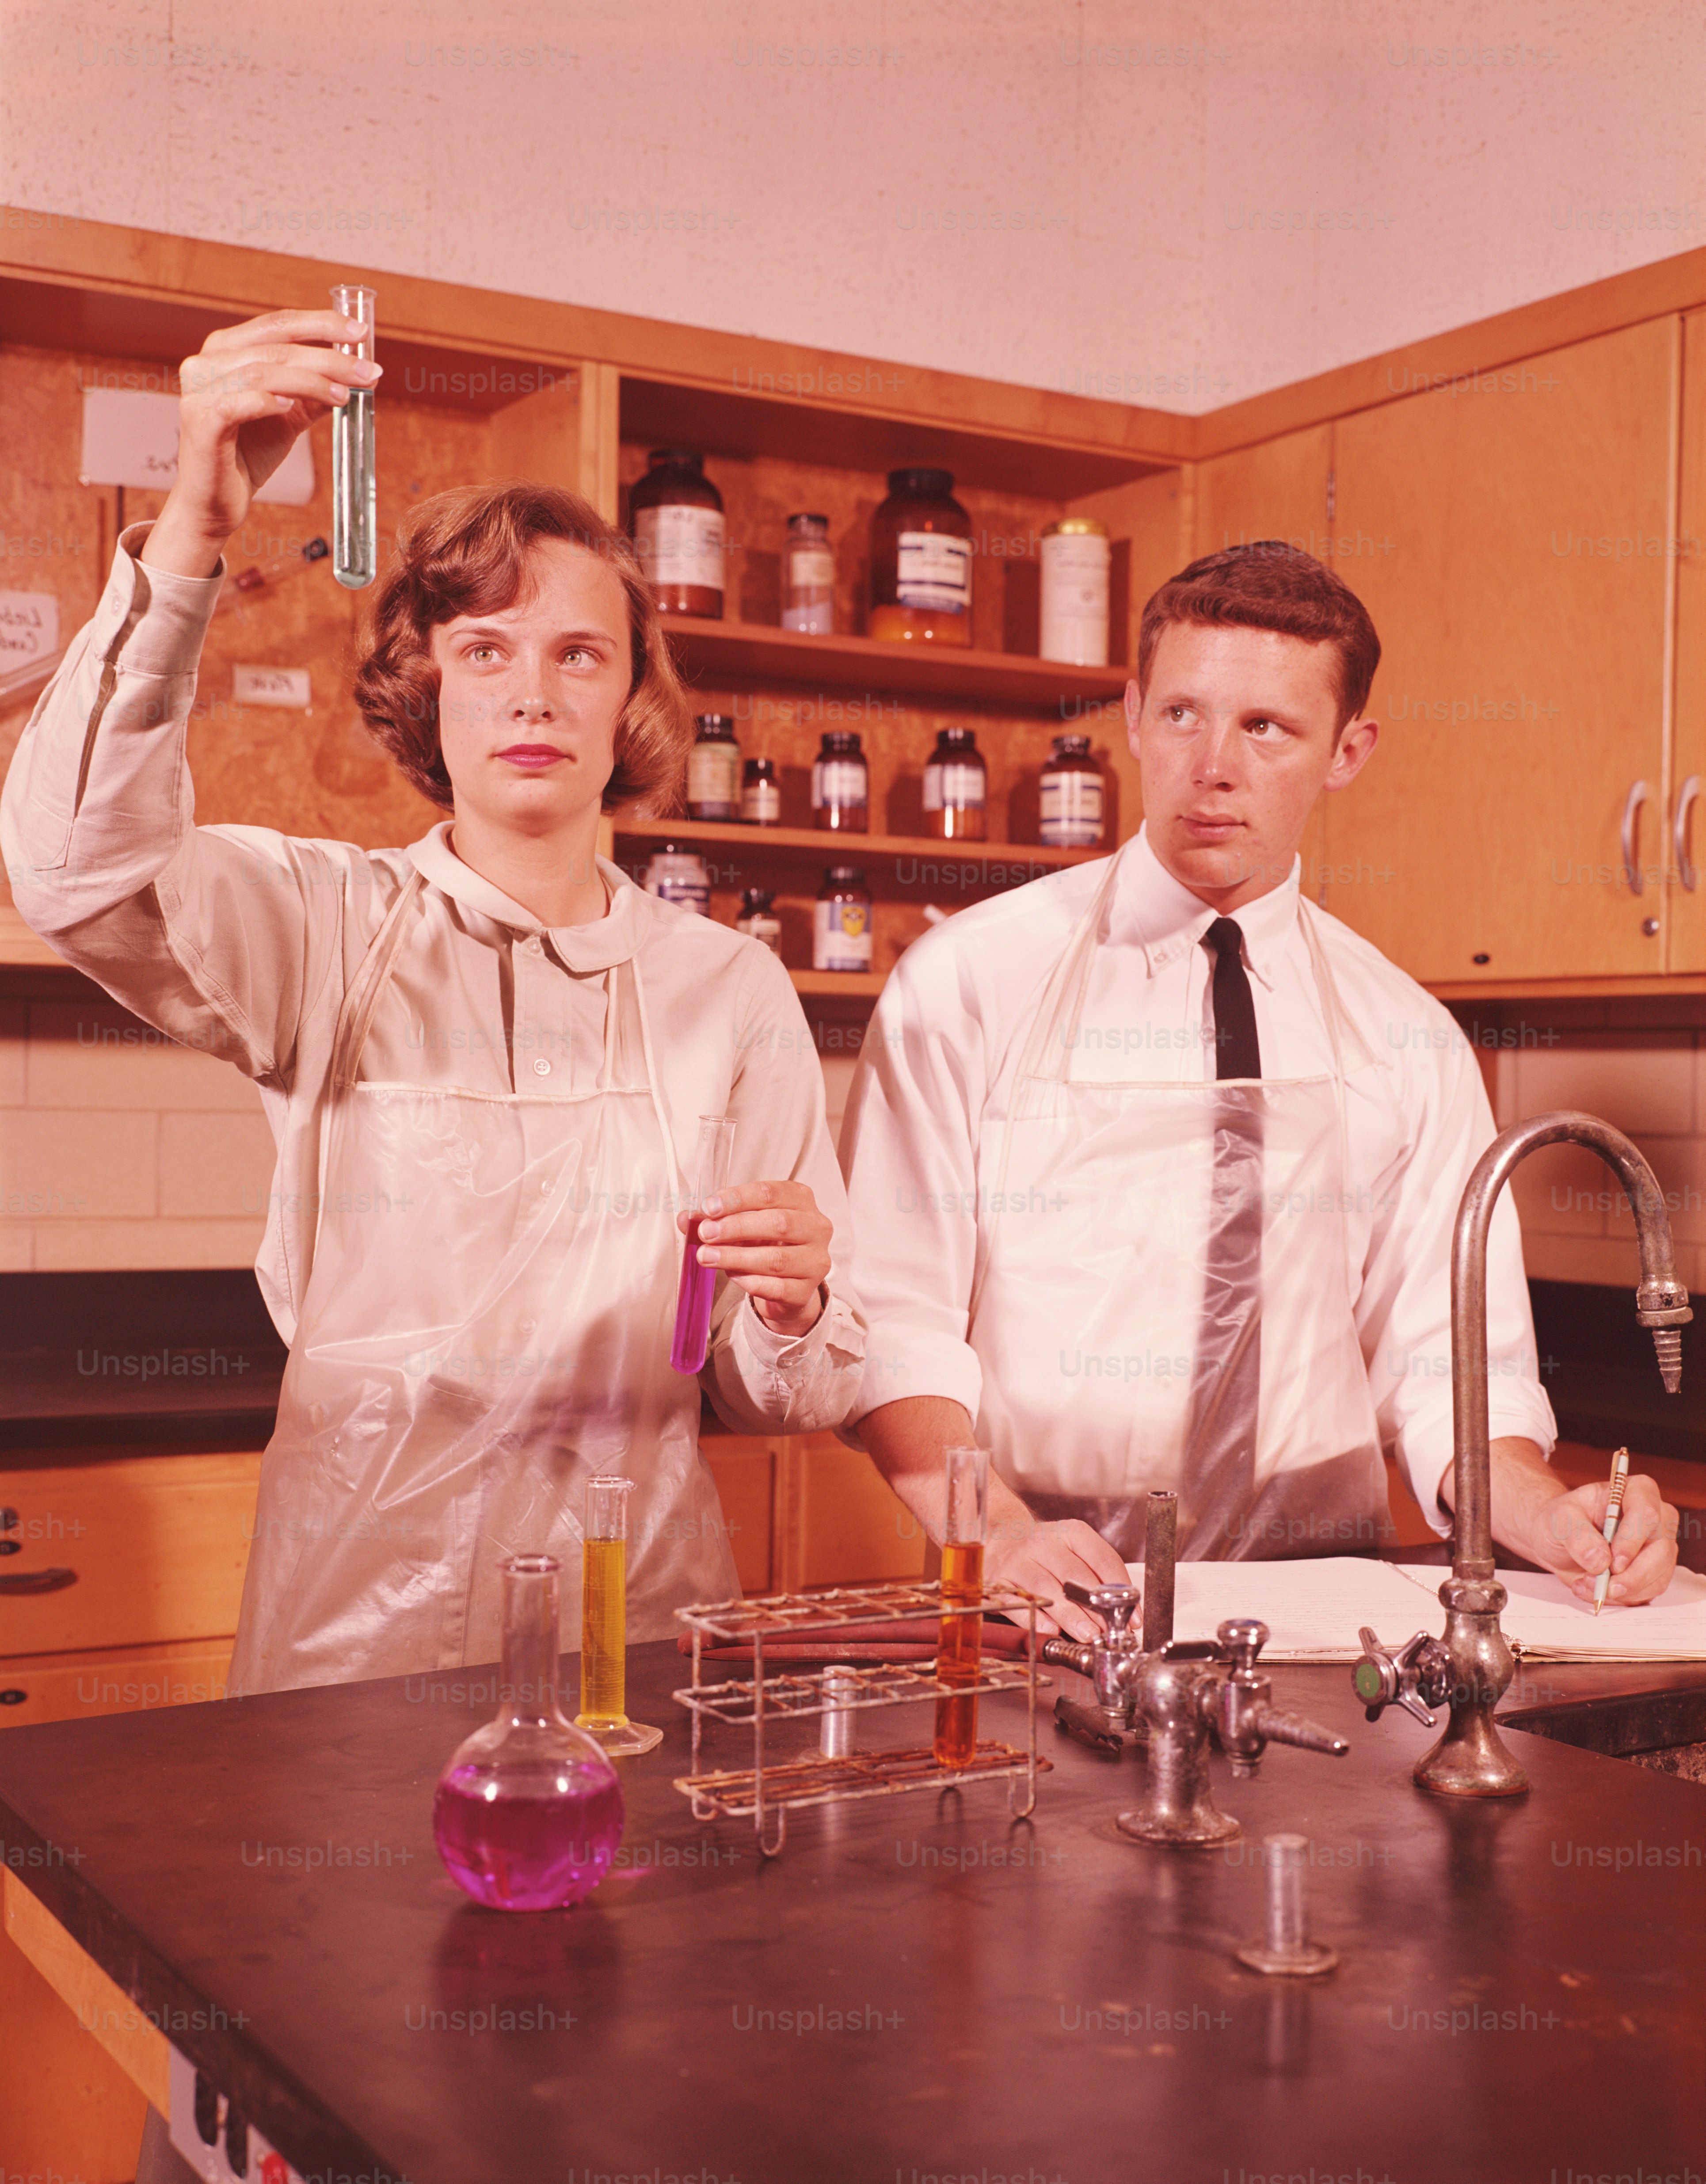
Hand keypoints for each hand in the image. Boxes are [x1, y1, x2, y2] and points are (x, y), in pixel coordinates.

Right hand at [142, 308, 381, 575]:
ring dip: (311, 381)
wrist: (216, 502)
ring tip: (345, 395)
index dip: (321, 323)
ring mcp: (200, 390)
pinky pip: (238, 403)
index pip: (278, 324)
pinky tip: (292, 406)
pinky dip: (268, 401)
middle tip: (367, 370)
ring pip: (262, 372)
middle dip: (328, 357)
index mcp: (227, 350)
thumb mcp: (289, 417)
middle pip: (276, 346)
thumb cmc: (248, 455)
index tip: (361, 332)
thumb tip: (359, 375)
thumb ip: (316, 393)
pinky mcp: (200, 421)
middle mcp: (208, 362)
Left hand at [683, 1180, 830, 1339]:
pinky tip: (732, 1276)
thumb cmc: (765, 1244)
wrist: (788, 1284)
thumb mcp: (743, 1224)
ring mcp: (815, 1261)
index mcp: (801, 1200)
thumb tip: (686, 1218)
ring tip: (707, 1256)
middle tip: (706, 1233)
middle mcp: (816, 1227)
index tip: (709, 1207)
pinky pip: (777, 1288)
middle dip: (736, 1228)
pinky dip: (750, 1281)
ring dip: (736, 1257)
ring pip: (776, 1259)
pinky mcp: (807, 1291)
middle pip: (778, 1224)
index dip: (738, 1198)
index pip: (770, 1192)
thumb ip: (716, 1218)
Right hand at [985, 1509, 1130, 1639]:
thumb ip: (1100, 1579)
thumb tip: (1128, 1617)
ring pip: (1046, 1589)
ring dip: (1070, 1615)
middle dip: (1095, 1607)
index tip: (1131, 1617)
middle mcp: (1042, 1542)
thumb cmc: (1048, 1555)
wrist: (1001, 1541)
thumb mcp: (1076, 1553)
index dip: (1119, 1589)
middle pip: (1073, 1575)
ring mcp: (1017, 1560)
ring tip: (1087, 1635)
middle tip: (1109, 1631)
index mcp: (1070, 1532)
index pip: (1101, 1558)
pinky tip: (1051, 1630)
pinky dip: (1035, 1618)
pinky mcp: (998, 1580)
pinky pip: (1017, 1602)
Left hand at [1477, 1438, 1678, 1603]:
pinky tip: (1596, 1591)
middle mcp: (1655, 1518)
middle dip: (1631, 1575)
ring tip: (1587, 1585)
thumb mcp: (1558, 1519)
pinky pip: (1649, 1591)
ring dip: (1623, 1590)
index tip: (1611, 1562)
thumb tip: (1600, 1560)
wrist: (1560, 1541)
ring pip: (1658, 1575)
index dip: (1631, 1541)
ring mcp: (1658, 1546)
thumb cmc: (1563, 1520)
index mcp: (1636, 1491)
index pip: (1647, 1513)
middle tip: (1602, 1586)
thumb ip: (1577, 1534)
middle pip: (1661, 1550)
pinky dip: (1622, 1598)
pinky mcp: (1654, 1572)